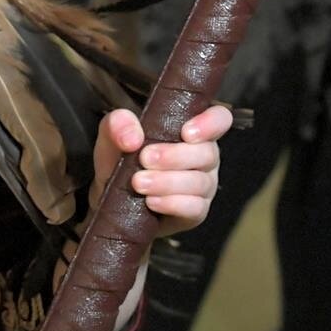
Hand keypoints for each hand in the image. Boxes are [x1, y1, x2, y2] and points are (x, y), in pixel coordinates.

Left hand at [93, 105, 231, 235]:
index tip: (186, 132)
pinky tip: (151, 201)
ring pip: (200, 182)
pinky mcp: (196, 212)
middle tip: (144, 158)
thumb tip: (132, 137)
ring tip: (138, 182)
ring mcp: (203, 185)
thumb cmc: (120, 160)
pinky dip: (172, 203)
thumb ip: (117, 125)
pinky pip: (195, 208)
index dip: (211, 123)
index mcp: (192, 131)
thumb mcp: (112, 137)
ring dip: (167, 182)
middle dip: (175, 156)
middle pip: (208, 153)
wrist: (111, 199)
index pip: (219, 119)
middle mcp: (204, 157)